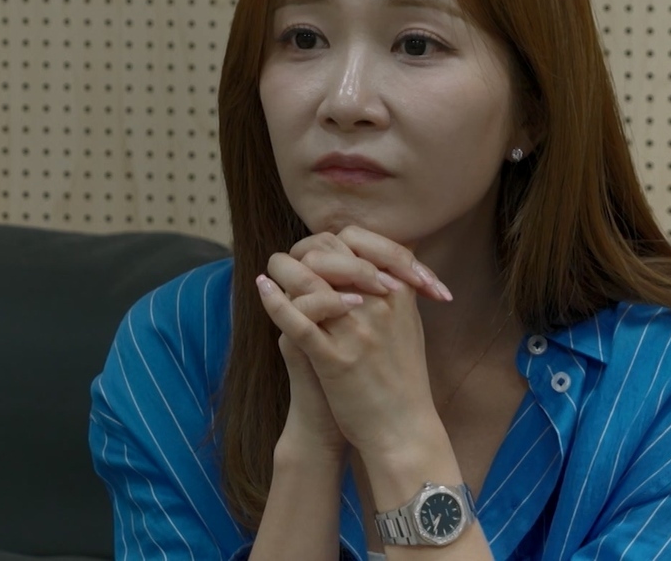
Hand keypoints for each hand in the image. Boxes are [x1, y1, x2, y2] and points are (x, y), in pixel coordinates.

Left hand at [258, 227, 452, 458]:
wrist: (403, 428)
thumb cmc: (403, 378)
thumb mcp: (407, 323)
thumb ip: (390, 291)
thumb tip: (364, 261)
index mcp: (398, 290)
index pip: (357, 241)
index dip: (328, 241)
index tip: (315, 253)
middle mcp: (378, 303)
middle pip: (328, 253)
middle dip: (302, 252)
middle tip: (289, 261)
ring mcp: (356, 330)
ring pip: (308, 280)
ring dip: (282, 270)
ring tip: (269, 272)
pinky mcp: (334, 358)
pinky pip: (297, 320)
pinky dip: (275, 301)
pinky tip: (262, 289)